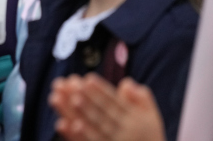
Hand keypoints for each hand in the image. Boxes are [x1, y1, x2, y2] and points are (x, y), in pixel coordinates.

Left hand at [50, 74, 165, 140]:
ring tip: (62, 99)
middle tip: (71, 85)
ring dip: (77, 114)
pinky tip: (61, 123)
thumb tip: (126, 82)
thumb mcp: (151, 115)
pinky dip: (76, 135)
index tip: (89, 78)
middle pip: (102, 114)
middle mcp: (125, 132)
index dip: (102, 90)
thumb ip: (141, 98)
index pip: (116, 103)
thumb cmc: (149, 134)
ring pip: (93, 127)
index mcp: (136, 120)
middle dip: (86, 100)